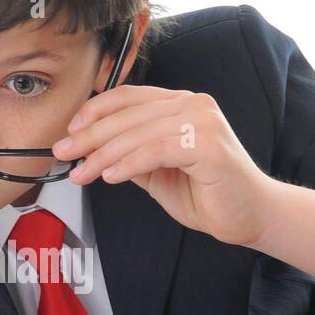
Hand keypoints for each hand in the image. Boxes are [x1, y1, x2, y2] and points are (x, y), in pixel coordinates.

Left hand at [50, 85, 278, 247]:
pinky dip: (129, 163)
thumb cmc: (209, 194)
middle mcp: (193, 105)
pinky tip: (111, 176)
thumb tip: (90, 151)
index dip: (95, 111)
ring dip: (103, 154)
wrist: (250, 216)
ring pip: (139, 133)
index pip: (129, 97)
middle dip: (90, 135)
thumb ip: (130, 155)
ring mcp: (203, 122)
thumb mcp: (157, 172)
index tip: (70, 131)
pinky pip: (157, 150)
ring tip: (83, 173)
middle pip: (129, 114)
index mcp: (181, 104)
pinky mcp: (209, 145)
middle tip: (64, 152)